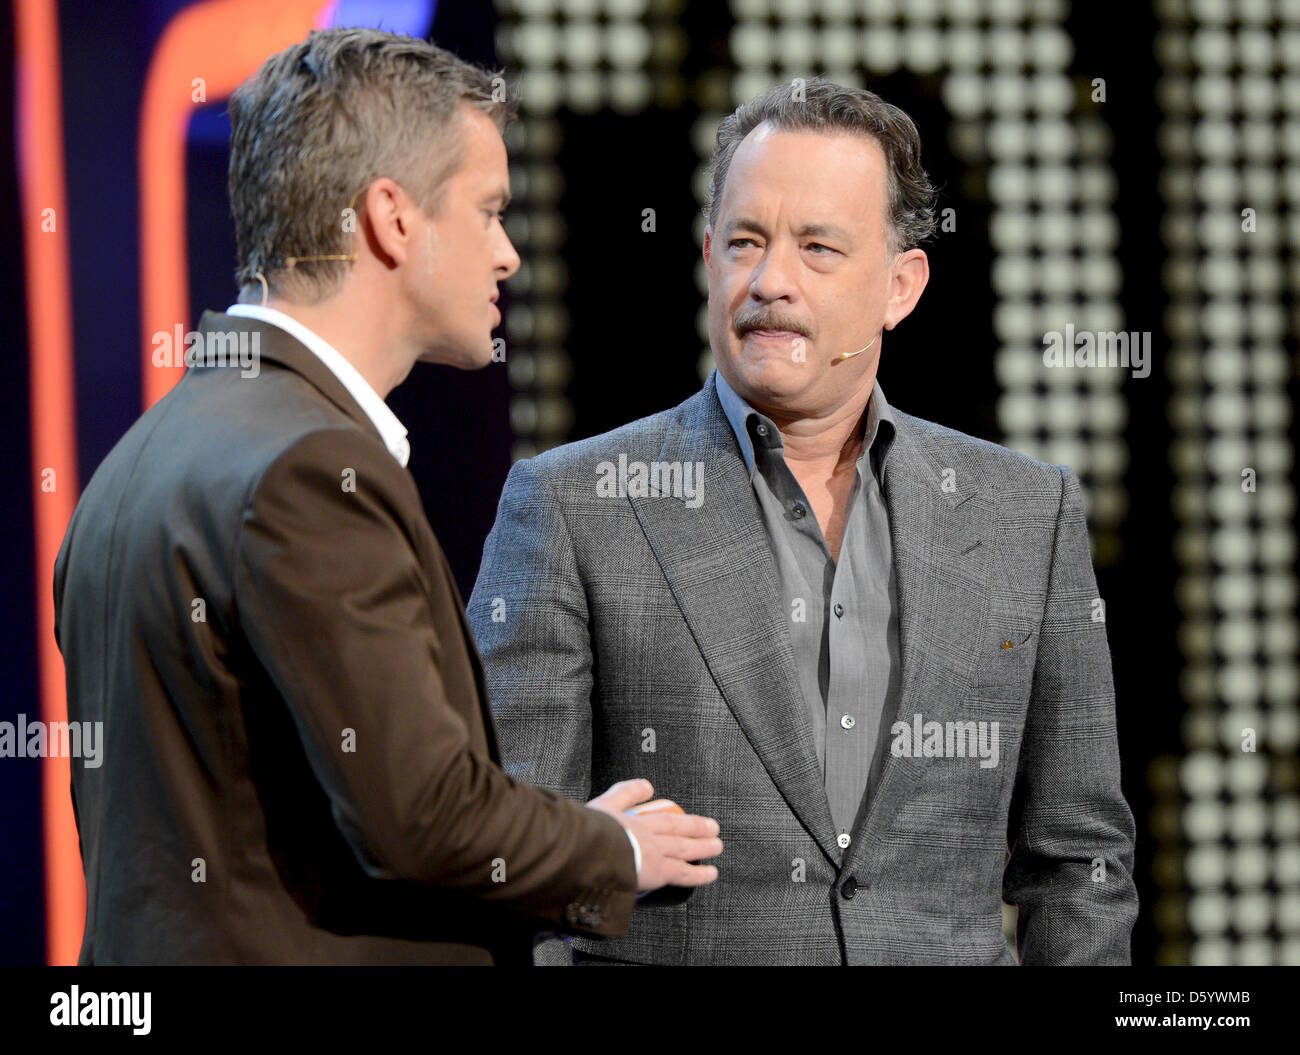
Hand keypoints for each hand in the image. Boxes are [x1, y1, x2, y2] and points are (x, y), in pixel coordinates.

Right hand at [586, 779, 721, 892]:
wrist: (587, 851)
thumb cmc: (588, 833)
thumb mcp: (604, 804)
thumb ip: (625, 792)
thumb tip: (647, 785)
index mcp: (634, 820)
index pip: (662, 818)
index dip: (677, 819)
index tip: (692, 821)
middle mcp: (648, 834)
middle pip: (677, 828)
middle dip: (697, 828)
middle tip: (714, 829)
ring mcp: (655, 851)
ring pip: (683, 847)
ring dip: (702, 846)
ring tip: (717, 846)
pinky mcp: (657, 870)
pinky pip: (683, 872)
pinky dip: (699, 873)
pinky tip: (711, 873)